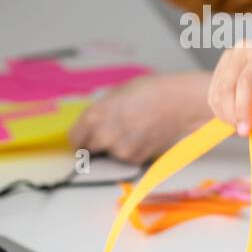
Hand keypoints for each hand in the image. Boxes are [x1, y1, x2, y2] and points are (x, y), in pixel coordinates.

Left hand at [68, 72, 210, 164]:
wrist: (177, 102)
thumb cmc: (150, 92)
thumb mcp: (116, 95)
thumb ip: (100, 112)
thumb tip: (93, 124)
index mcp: (94, 116)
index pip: (74, 139)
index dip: (80, 138)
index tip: (85, 139)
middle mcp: (103, 136)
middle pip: (90, 149)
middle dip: (99, 142)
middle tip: (115, 131)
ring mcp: (119, 150)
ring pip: (110, 155)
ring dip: (117, 147)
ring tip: (134, 130)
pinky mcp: (135, 159)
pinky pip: (126, 159)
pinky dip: (132, 151)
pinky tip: (143, 136)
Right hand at [208, 38, 251, 135]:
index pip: (246, 82)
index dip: (243, 109)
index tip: (245, 131)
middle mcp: (243, 49)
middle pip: (227, 87)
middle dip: (233, 115)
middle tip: (244, 132)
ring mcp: (230, 56)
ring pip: (218, 92)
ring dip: (226, 114)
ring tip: (243, 123)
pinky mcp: (222, 64)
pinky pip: (214, 92)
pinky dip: (221, 108)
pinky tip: (236, 114)